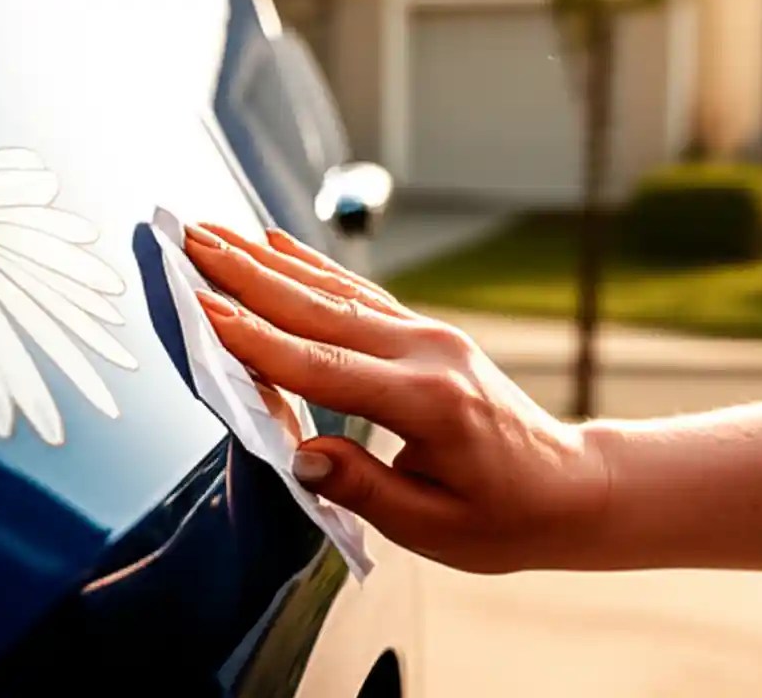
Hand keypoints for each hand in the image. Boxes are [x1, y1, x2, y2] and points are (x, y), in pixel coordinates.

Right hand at [183, 223, 609, 573]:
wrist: (572, 487)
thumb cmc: (507, 518)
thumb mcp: (434, 528)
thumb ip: (363, 488)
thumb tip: (300, 455)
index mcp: (426, 402)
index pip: (320, 365)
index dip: (254, 339)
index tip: (201, 306)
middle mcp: (426, 353)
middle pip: (317, 308)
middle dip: (245, 273)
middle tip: (189, 241)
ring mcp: (428, 335)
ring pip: (333, 291)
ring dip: (268, 260)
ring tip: (215, 234)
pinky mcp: (426, 333)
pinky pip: (358, 293)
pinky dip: (313, 266)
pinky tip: (279, 243)